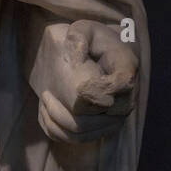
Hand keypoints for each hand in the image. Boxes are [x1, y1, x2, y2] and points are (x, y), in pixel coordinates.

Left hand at [32, 20, 139, 143]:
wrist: (101, 58)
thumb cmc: (93, 42)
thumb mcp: (84, 30)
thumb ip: (78, 36)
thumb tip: (76, 59)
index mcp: (127, 71)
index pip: (119, 86)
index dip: (96, 90)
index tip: (74, 86)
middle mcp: (125, 100)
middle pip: (93, 118)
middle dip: (62, 110)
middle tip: (45, 94)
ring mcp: (113, 119)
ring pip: (80, 133)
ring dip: (55, 121)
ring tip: (44, 101)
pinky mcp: (100, 130)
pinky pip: (73, 140)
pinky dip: (54, 130)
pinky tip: (46, 112)